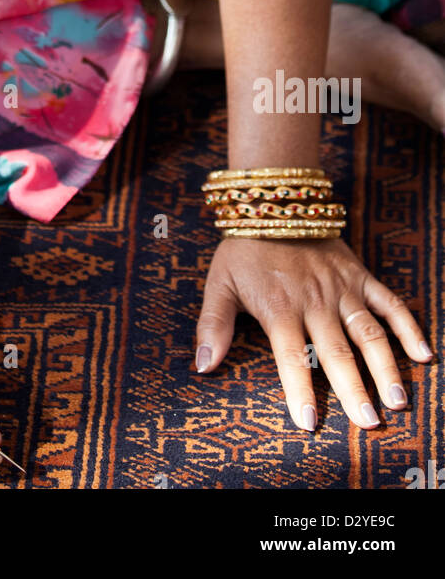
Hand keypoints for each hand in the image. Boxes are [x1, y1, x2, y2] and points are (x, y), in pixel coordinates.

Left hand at [195, 237, 433, 429]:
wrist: (274, 201)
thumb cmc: (244, 248)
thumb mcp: (219, 283)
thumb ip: (212, 325)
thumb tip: (203, 367)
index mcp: (279, 307)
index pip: (290, 357)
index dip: (299, 391)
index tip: (309, 424)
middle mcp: (315, 301)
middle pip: (336, 352)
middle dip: (353, 390)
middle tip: (369, 424)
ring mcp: (342, 288)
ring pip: (368, 332)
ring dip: (385, 367)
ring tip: (397, 401)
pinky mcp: (360, 275)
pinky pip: (389, 303)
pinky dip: (408, 327)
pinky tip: (423, 355)